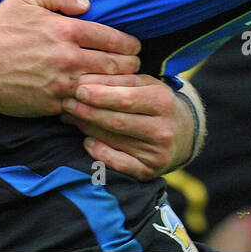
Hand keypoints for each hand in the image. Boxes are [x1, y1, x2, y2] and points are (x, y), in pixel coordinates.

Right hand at [0, 0, 140, 116]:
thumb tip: (86, 4)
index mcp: (66, 31)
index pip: (112, 38)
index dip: (129, 44)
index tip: (135, 47)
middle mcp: (68, 58)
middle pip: (115, 65)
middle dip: (130, 66)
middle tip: (134, 66)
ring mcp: (61, 84)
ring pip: (104, 88)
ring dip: (119, 88)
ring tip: (126, 87)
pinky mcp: (52, 105)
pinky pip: (83, 106)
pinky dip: (96, 105)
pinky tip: (102, 103)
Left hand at [60, 74, 195, 180]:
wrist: (184, 133)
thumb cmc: (156, 103)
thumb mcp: (145, 85)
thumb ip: (119, 80)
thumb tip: (85, 81)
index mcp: (162, 101)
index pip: (125, 98)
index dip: (99, 94)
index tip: (78, 88)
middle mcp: (162, 128)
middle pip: (117, 120)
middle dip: (87, 111)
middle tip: (66, 103)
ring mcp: (156, 152)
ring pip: (114, 140)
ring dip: (87, 128)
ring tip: (70, 117)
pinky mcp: (149, 171)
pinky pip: (119, 164)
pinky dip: (100, 153)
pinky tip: (87, 142)